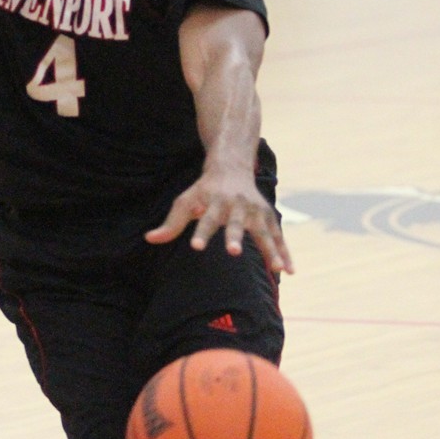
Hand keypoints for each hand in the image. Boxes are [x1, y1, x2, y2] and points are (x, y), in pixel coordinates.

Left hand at [144, 167, 292, 273]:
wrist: (231, 167)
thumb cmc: (204, 190)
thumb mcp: (185, 201)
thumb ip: (171, 223)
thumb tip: (149, 239)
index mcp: (215, 202)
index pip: (206, 219)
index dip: (202, 233)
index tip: (196, 246)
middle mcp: (237, 205)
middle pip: (236, 224)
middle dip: (235, 237)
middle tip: (234, 252)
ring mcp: (255, 211)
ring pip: (264, 231)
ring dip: (271, 249)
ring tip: (277, 269)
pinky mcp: (268, 216)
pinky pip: (279, 237)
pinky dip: (285, 252)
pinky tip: (290, 271)